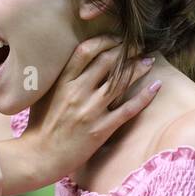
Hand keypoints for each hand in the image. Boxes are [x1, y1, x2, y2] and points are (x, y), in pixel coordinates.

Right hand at [25, 36, 161, 180]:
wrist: (39, 156)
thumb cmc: (39, 125)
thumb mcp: (41, 95)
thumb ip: (57, 78)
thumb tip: (75, 62)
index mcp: (61, 82)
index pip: (86, 51)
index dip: (104, 41)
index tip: (115, 39)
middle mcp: (77, 92)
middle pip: (107, 62)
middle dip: (126, 50)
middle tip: (137, 46)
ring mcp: (90, 111)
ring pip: (121, 82)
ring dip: (138, 68)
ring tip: (149, 60)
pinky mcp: (101, 129)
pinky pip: (128, 109)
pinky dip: (144, 97)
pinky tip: (156, 86)